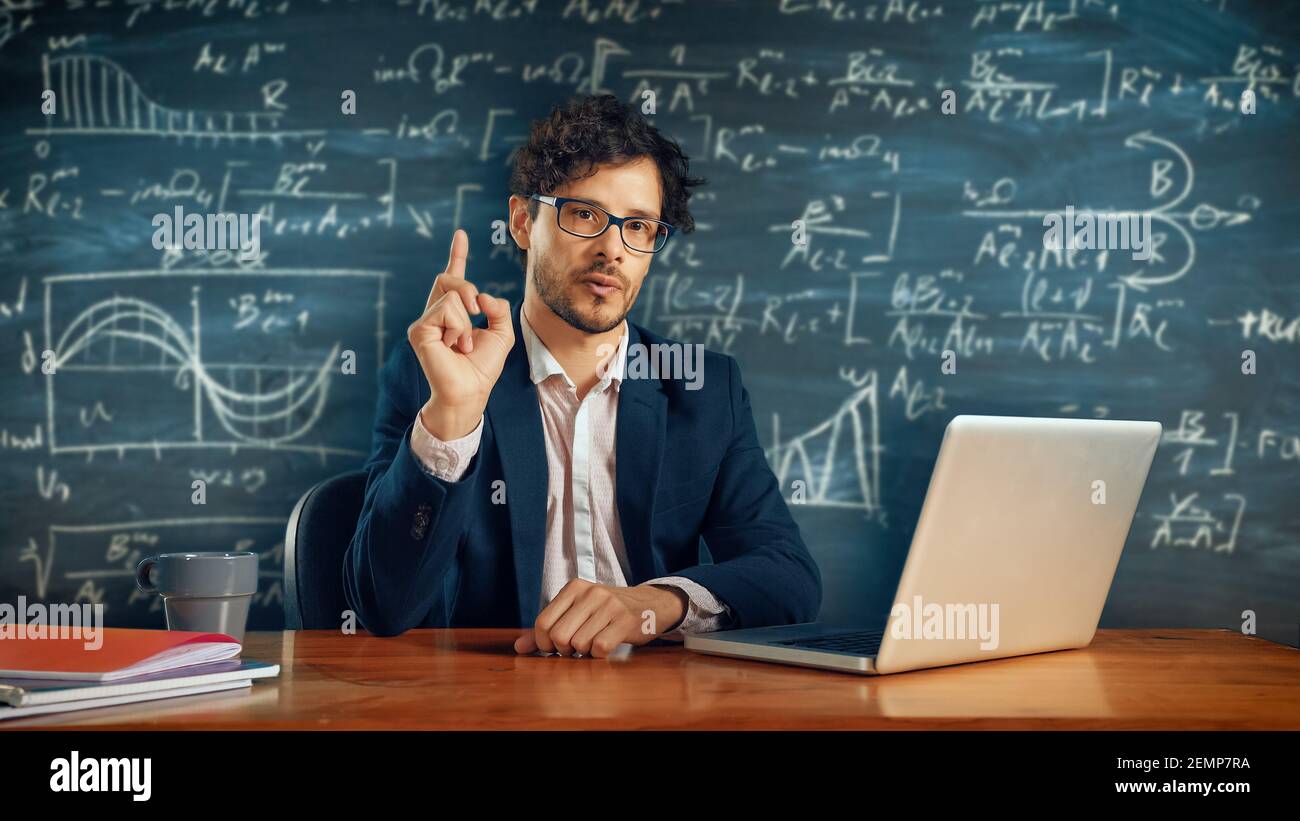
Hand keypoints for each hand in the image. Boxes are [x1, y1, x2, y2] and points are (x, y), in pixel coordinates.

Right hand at [408, 229, 514, 439]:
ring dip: (467, 319)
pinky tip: (455, 346)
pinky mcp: (419, 330)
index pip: (452, 277)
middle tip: (478, 310)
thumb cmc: (483, 367)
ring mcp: (425, 321)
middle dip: (467, 287)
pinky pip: (446, 309)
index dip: (457, 255)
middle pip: (447, 277)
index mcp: (454, 312)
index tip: (461, 235)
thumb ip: (497, 309)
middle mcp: (435, 314)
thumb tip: (481, 296)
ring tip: (463, 343)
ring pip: (451, 294)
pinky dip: (459, 326)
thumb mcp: (502, 333)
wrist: (471, 392)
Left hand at [513, 580, 687, 658]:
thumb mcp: (576, 613)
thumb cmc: (605, 613)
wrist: (648, 605)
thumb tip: (519, 648)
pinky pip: (600, 648)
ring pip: (579, 644)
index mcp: (573, 588)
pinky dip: (600, 655)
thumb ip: (546, 629)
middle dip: (564, 650)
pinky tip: (606, 647)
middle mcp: (590, 592)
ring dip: (584, 653)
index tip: (555, 647)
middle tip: (576, 648)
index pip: (543, 622)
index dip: (544, 643)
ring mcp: (609, 605)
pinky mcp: (625, 620)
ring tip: (593, 644)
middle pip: (559, 636)